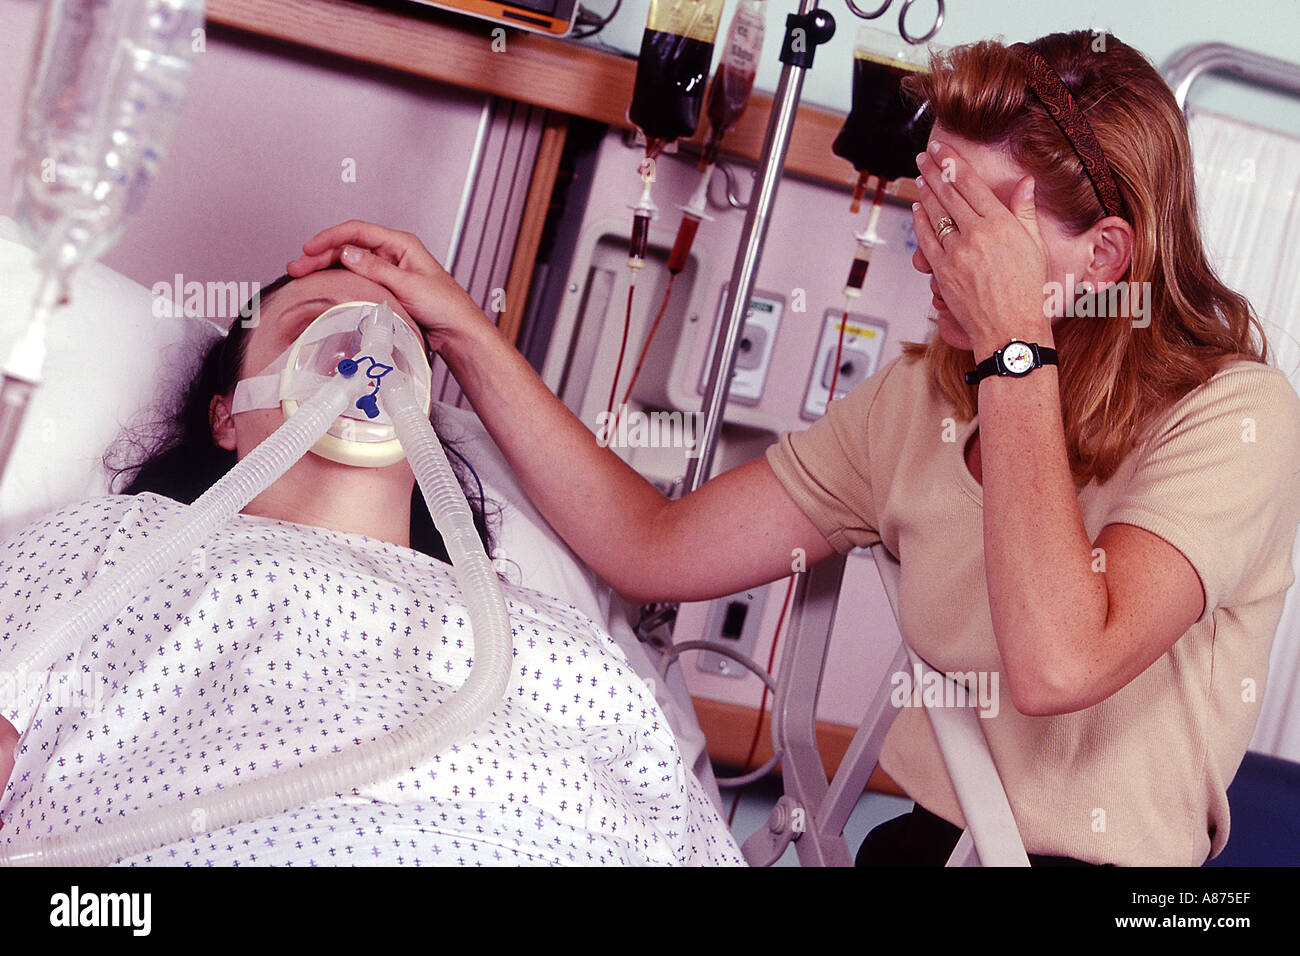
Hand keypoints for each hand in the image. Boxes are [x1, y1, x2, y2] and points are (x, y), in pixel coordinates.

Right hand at [286, 220, 491, 352]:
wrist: (457, 332)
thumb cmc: (445, 307)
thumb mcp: (408, 286)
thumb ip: (376, 269)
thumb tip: (347, 253)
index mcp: (401, 244)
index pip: (358, 231)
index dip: (330, 237)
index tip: (309, 248)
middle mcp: (393, 254)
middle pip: (349, 247)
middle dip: (321, 255)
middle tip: (296, 267)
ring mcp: (388, 270)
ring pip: (350, 262)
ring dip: (326, 268)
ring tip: (302, 277)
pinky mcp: (386, 287)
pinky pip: (356, 278)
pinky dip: (338, 280)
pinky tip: (324, 286)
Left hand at [911, 142, 1051, 359]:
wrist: (1011, 328)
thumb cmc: (1029, 289)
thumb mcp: (1035, 245)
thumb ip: (1025, 211)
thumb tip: (1026, 181)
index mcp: (1001, 223)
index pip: (970, 184)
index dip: (951, 162)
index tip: (940, 149)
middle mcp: (977, 234)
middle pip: (948, 194)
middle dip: (932, 171)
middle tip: (922, 156)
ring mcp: (957, 253)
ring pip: (934, 215)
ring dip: (924, 192)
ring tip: (918, 177)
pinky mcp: (943, 272)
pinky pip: (926, 241)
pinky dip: (920, 222)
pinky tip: (917, 209)